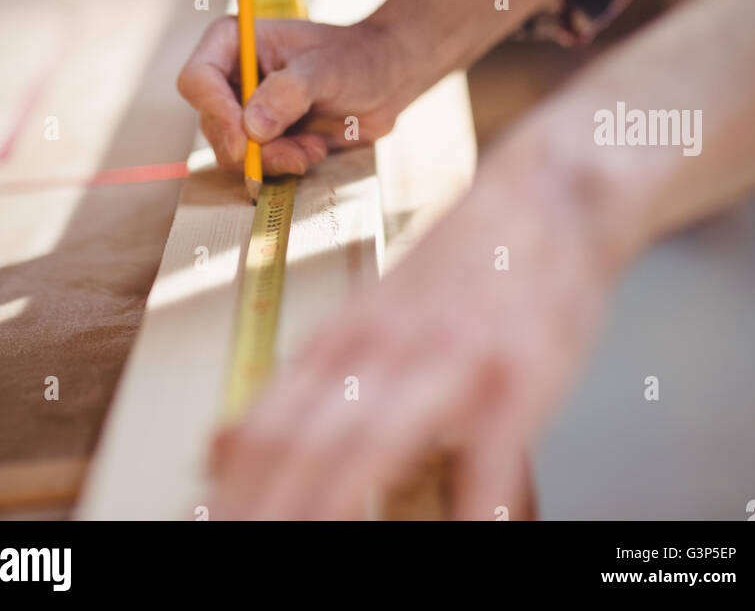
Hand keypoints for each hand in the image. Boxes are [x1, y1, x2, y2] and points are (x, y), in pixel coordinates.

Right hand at [177, 16, 409, 176]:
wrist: (385, 80)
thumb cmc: (356, 58)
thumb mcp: (325, 69)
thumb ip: (288, 93)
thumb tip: (251, 128)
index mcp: (233, 42)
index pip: (198, 79)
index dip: (215, 112)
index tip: (245, 141)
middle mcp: (230, 76)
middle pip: (212, 124)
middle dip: (251, 148)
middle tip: (294, 154)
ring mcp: (243, 109)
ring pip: (232, 152)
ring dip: (273, 159)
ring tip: (311, 148)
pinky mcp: (261, 137)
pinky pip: (256, 165)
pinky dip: (282, 165)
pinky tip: (312, 150)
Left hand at [210, 133, 620, 519]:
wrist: (548, 194)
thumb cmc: (464, 263)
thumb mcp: (375, 311)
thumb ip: (313, 377)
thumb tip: (224, 442)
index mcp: (348, 337)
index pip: (269, 423)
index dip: (232, 484)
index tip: (205, 523)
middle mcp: (386, 348)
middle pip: (306, 441)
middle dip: (263, 507)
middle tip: (230, 550)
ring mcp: (449, 359)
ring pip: (371, 443)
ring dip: (330, 508)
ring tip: (308, 560)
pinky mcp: (517, 373)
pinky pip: (486, 451)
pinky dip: (469, 503)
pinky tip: (460, 536)